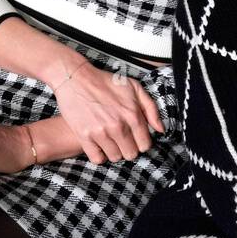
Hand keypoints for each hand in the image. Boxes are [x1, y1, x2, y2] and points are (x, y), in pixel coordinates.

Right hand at [46, 60, 162, 164]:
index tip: (136, 137)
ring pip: (115, 157)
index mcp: (132, 115)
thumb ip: (151, 109)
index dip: (141, 142)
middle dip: (129, 147)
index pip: (145, 145)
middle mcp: (118, 126)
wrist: (76, 78)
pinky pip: (97, 159)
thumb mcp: (135, 88)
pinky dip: (99, 155)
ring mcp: (100, 133)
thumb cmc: (106, 82)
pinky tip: (100, 145)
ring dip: (114, 151)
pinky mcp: (84, 136)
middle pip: (131, 154)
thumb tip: (160, 129)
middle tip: (122, 139)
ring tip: (111, 140)